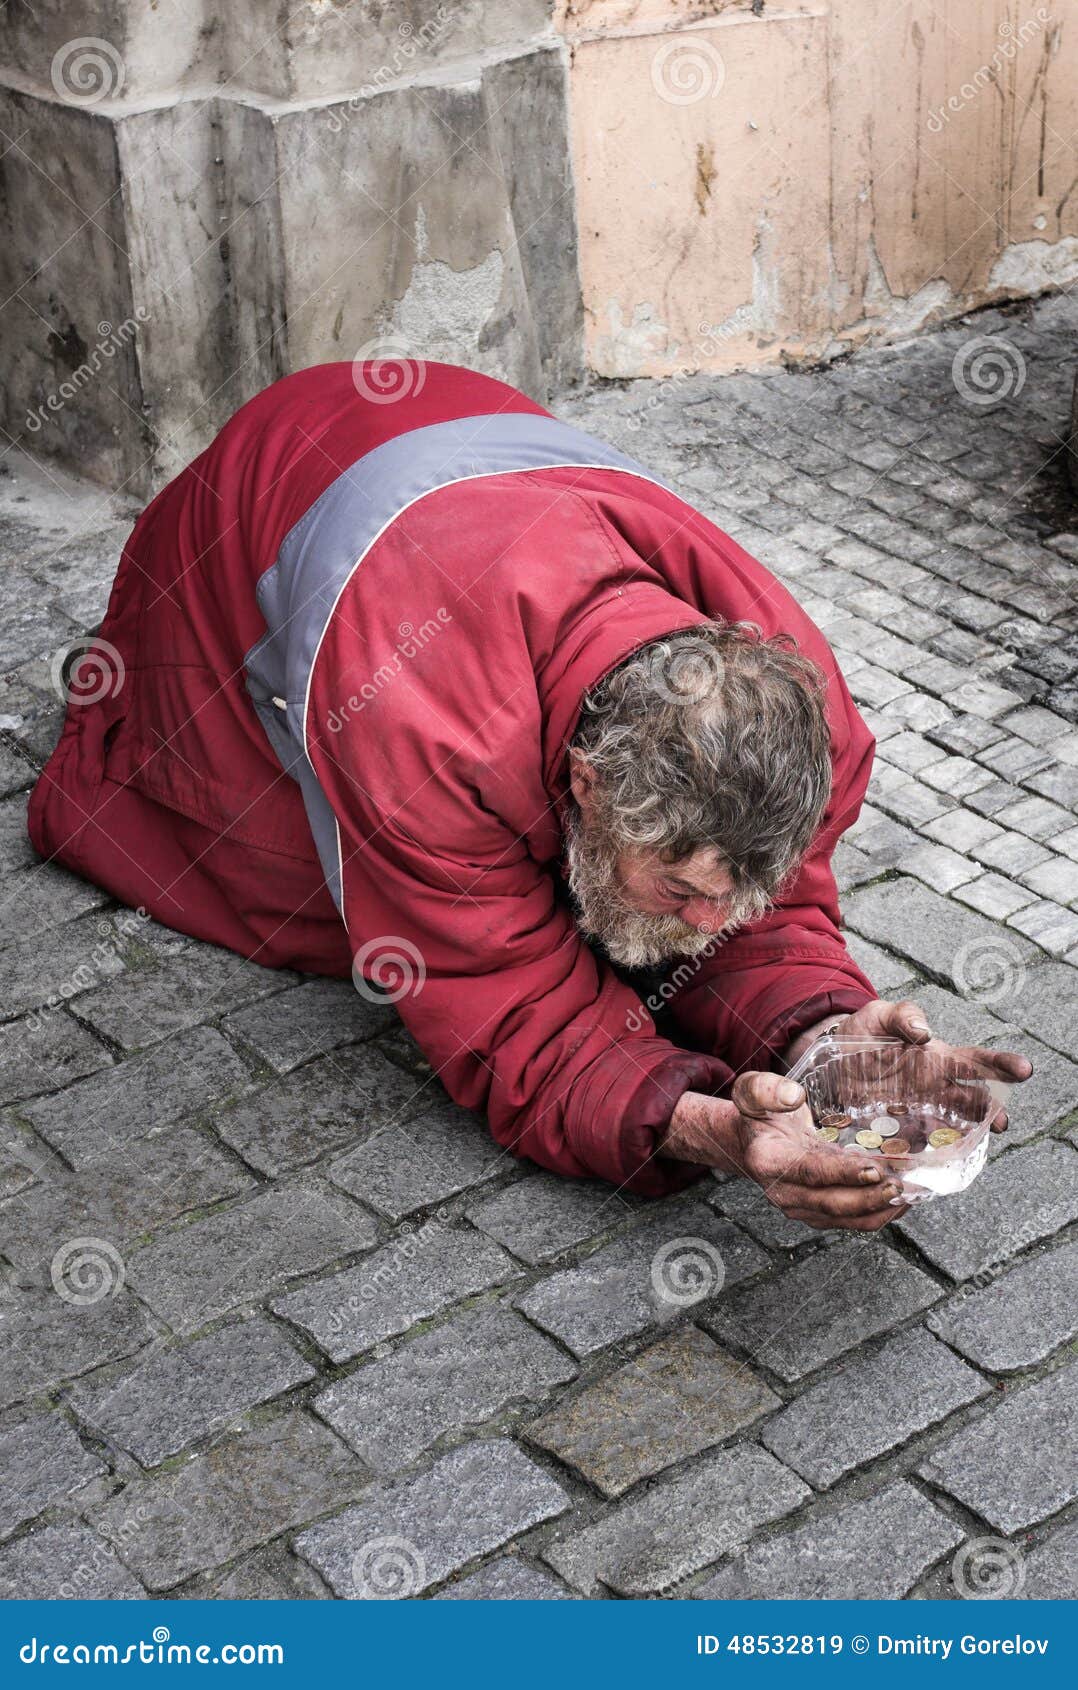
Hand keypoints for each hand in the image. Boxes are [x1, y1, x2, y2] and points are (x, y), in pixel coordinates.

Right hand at [664, 1077, 907, 1231]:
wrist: (749, 1143)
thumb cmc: (758, 1116)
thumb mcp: (751, 1092)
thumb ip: (767, 1089)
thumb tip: (795, 1096)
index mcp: (769, 1161)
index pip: (810, 1172)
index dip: (843, 1173)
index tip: (874, 1169)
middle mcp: (783, 1192)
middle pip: (832, 1203)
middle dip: (870, 1197)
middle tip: (902, 1185)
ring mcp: (800, 1208)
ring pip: (845, 1218)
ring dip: (880, 1210)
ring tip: (911, 1194)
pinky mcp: (816, 1214)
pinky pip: (850, 1221)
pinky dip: (878, 1214)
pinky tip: (902, 1200)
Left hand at [820, 999, 1032, 1133]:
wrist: (828, 1058)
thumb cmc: (863, 1032)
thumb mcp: (880, 1015)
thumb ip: (904, 1017)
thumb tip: (925, 1034)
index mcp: (936, 1058)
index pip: (974, 1062)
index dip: (1000, 1065)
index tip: (1023, 1070)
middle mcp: (933, 1087)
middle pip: (972, 1100)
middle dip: (991, 1110)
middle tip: (1003, 1122)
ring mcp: (916, 1110)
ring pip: (950, 1126)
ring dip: (963, 1137)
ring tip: (970, 1146)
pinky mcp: (894, 1128)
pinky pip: (917, 1143)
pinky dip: (928, 1153)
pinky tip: (935, 1161)